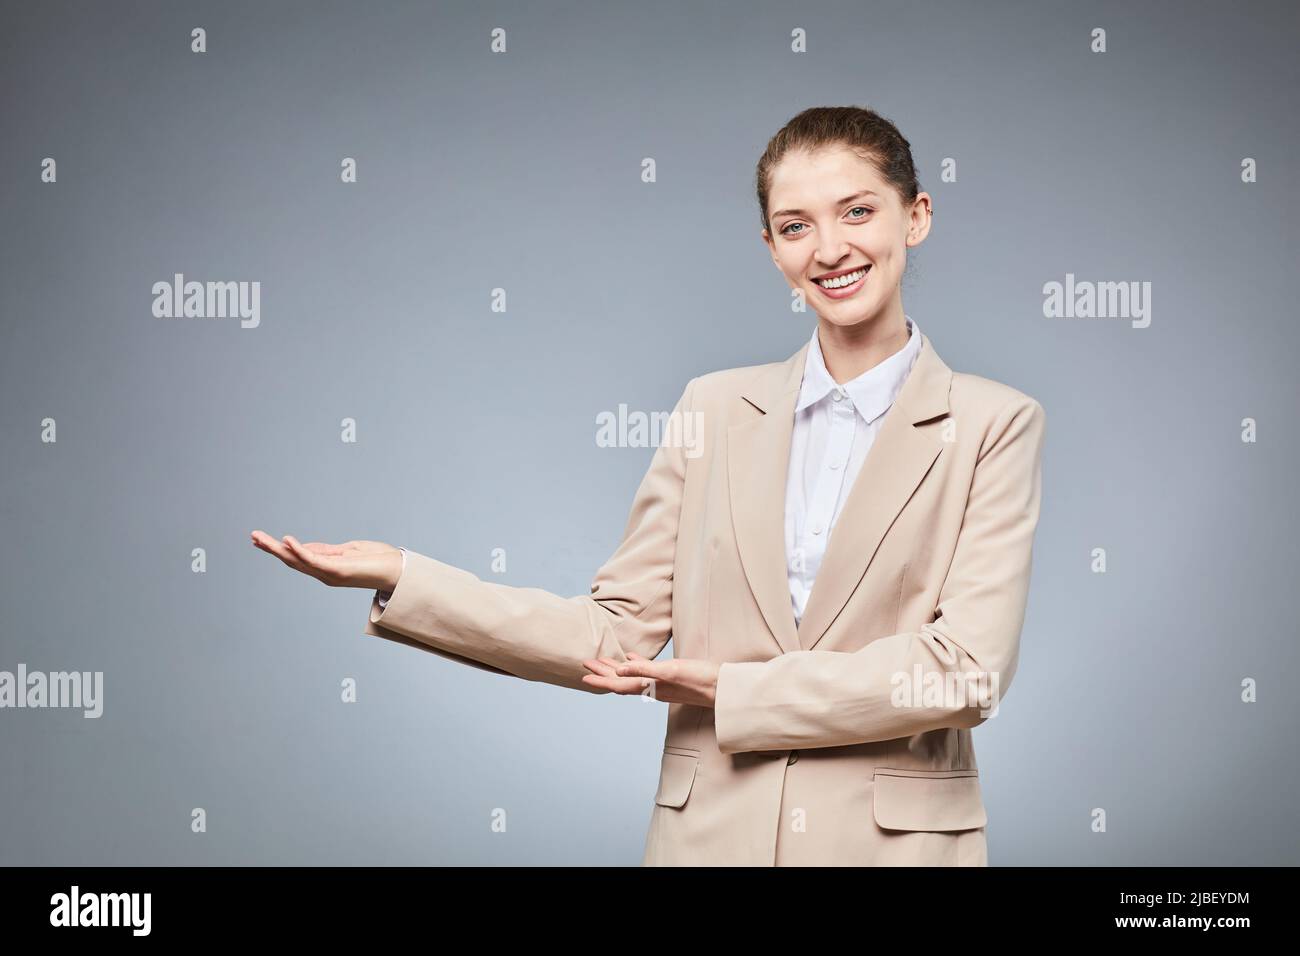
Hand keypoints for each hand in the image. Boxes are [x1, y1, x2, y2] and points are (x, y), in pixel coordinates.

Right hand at [250, 530, 402, 591]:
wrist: (398, 571)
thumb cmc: (379, 560)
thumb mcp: (350, 550)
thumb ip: (330, 550)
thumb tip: (311, 548)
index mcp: (326, 567)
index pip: (299, 557)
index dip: (281, 548)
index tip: (263, 540)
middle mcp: (324, 573)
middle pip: (292, 560)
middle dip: (271, 548)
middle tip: (253, 537)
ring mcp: (329, 573)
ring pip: (296, 560)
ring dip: (276, 548)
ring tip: (259, 537)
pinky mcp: (337, 570)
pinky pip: (313, 559)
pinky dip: (299, 549)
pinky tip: (286, 540)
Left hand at [581, 651, 719, 705]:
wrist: (724, 688)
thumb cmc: (700, 679)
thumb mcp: (671, 671)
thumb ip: (645, 670)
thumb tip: (620, 669)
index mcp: (650, 686)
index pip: (618, 684)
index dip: (600, 679)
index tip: (583, 675)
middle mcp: (652, 688)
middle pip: (621, 681)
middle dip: (603, 672)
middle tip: (587, 663)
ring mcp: (662, 685)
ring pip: (632, 677)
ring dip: (617, 669)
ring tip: (604, 661)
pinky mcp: (671, 679)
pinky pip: (646, 672)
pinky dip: (636, 665)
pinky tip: (633, 658)